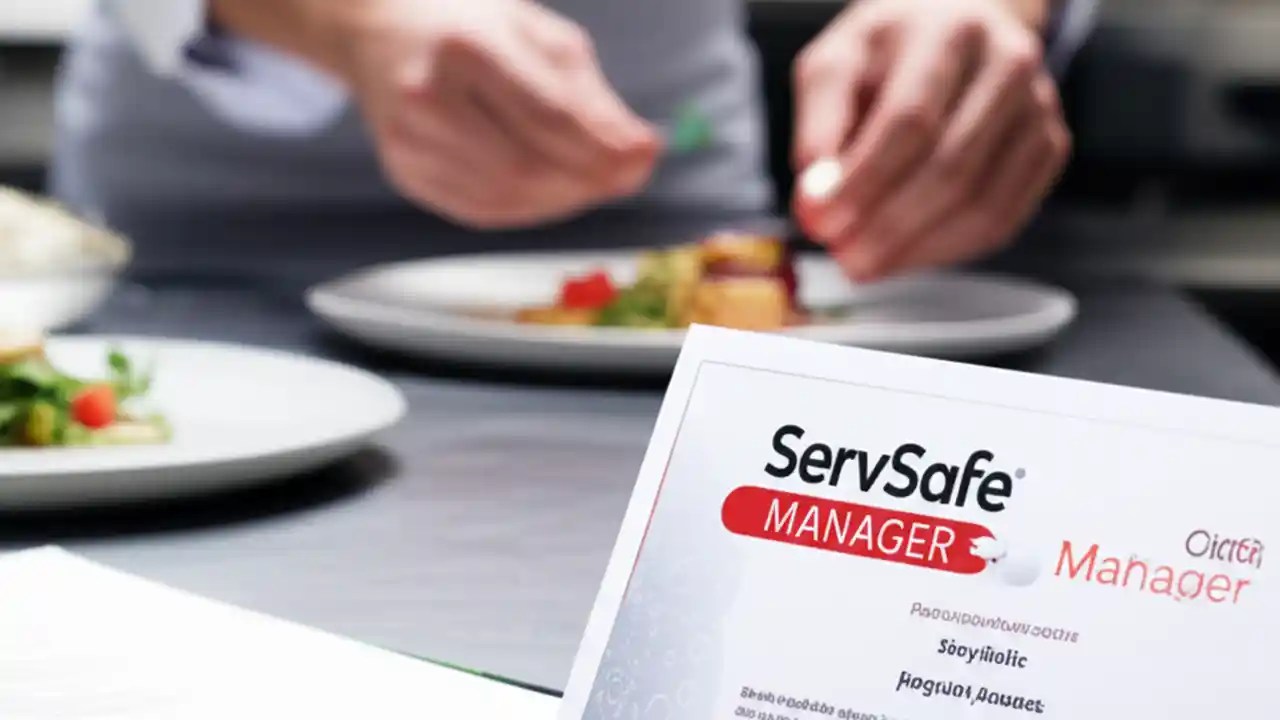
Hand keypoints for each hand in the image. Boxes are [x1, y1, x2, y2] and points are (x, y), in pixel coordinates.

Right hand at [326, 0, 660, 228]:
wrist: (385, 29)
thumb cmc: (474, 27)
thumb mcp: (543, 39)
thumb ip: (593, 100)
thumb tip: (642, 156)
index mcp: (466, 48)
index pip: (548, 118)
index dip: (601, 151)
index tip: (643, 161)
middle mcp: (427, 98)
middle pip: (524, 169)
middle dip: (586, 183)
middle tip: (623, 177)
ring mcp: (409, 143)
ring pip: (505, 200)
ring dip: (562, 200)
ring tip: (590, 181)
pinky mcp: (406, 174)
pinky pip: (482, 211)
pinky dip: (529, 208)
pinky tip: (550, 190)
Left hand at [791, 0, 1070, 281]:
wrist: (953, 25)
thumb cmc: (886, 53)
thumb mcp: (834, 67)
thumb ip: (818, 130)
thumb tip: (815, 202)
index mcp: (948, 33)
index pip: (909, 121)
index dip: (863, 182)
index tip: (819, 222)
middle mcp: (1007, 64)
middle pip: (951, 168)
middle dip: (888, 226)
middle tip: (842, 257)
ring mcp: (1039, 108)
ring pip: (983, 204)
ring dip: (916, 248)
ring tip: (864, 262)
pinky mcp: (1049, 147)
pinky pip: (1002, 219)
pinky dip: (947, 250)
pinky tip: (905, 254)